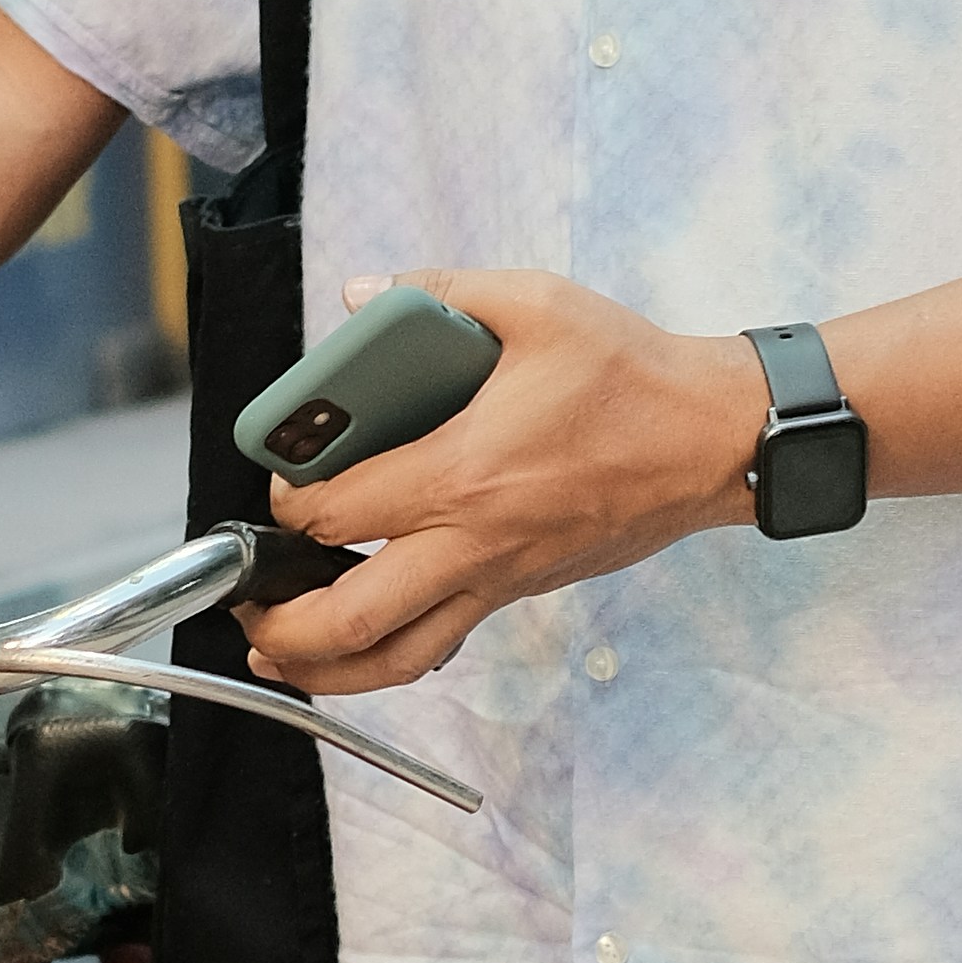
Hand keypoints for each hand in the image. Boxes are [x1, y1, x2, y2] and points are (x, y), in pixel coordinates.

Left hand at [241, 269, 760, 694]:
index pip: (340, 514)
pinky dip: (389, 653)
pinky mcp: (520, 591)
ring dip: (326, 669)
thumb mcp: (535, 303)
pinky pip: (441, 644)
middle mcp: (474, 543)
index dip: (290, 505)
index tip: (282, 484)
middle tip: (247, 605)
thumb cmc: (631, 376)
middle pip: (352, 619)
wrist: (714, 440)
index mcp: (464, 474)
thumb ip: (439, 293)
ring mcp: (499, 579)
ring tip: (280, 654)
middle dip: (282, 626)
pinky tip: (362, 634)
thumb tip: (362, 296)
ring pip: (396, 659)